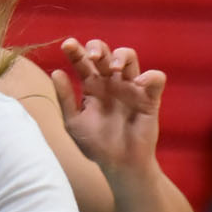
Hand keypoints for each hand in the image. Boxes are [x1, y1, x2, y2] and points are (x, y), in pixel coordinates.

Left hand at [52, 38, 165, 172]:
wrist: (119, 165)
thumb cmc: (96, 145)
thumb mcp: (74, 123)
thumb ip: (65, 98)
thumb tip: (55, 71)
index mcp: (92, 86)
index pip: (83, 62)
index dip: (75, 51)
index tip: (67, 45)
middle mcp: (111, 82)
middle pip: (105, 53)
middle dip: (98, 48)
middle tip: (92, 57)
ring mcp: (130, 88)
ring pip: (129, 58)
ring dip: (121, 56)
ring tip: (113, 69)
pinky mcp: (149, 99)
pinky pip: (156, 79)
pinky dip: (150, 76)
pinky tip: (138, 83)